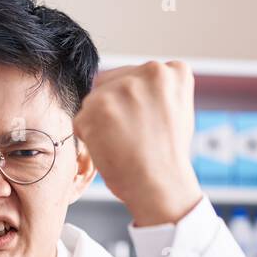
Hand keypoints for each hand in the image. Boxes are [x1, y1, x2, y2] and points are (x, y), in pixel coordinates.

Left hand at [72, 60, 203, 226]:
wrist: (161, 186)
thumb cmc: (166, 157)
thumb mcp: (176, 111)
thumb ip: (155, 92)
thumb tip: (128, 85)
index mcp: (173, 71)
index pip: (133, 76)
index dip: (131, 105)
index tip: (143, 125)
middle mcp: (151, 71)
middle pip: (110, 83)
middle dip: (114, 110)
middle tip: (131, 138)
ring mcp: (123, 87)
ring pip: (94, 101)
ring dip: (100, 124)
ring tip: (123, 144)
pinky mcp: (98, 105)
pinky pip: (81, 119)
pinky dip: (89, 138)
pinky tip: (111, 149)